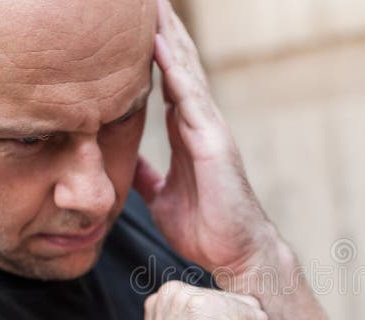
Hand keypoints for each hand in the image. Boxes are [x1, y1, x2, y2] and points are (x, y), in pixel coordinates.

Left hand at [135, 0, 279, 275]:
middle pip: (176, 63)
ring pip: (184, 69)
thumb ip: (149, 176)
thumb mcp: (163, 197)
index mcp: (186, 132)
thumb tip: (130, 165)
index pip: (165, 79)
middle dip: (160, 28)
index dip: (149, 49)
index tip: (130, 23)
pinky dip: (173, 66)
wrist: (234, 251)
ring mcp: (209, 127)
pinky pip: (189, 96)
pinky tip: (157, 41)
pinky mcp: (214, 140)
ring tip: (153, 3)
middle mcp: (199, 121)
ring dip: (166, 34)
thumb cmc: (205, 226)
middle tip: (143, 0)